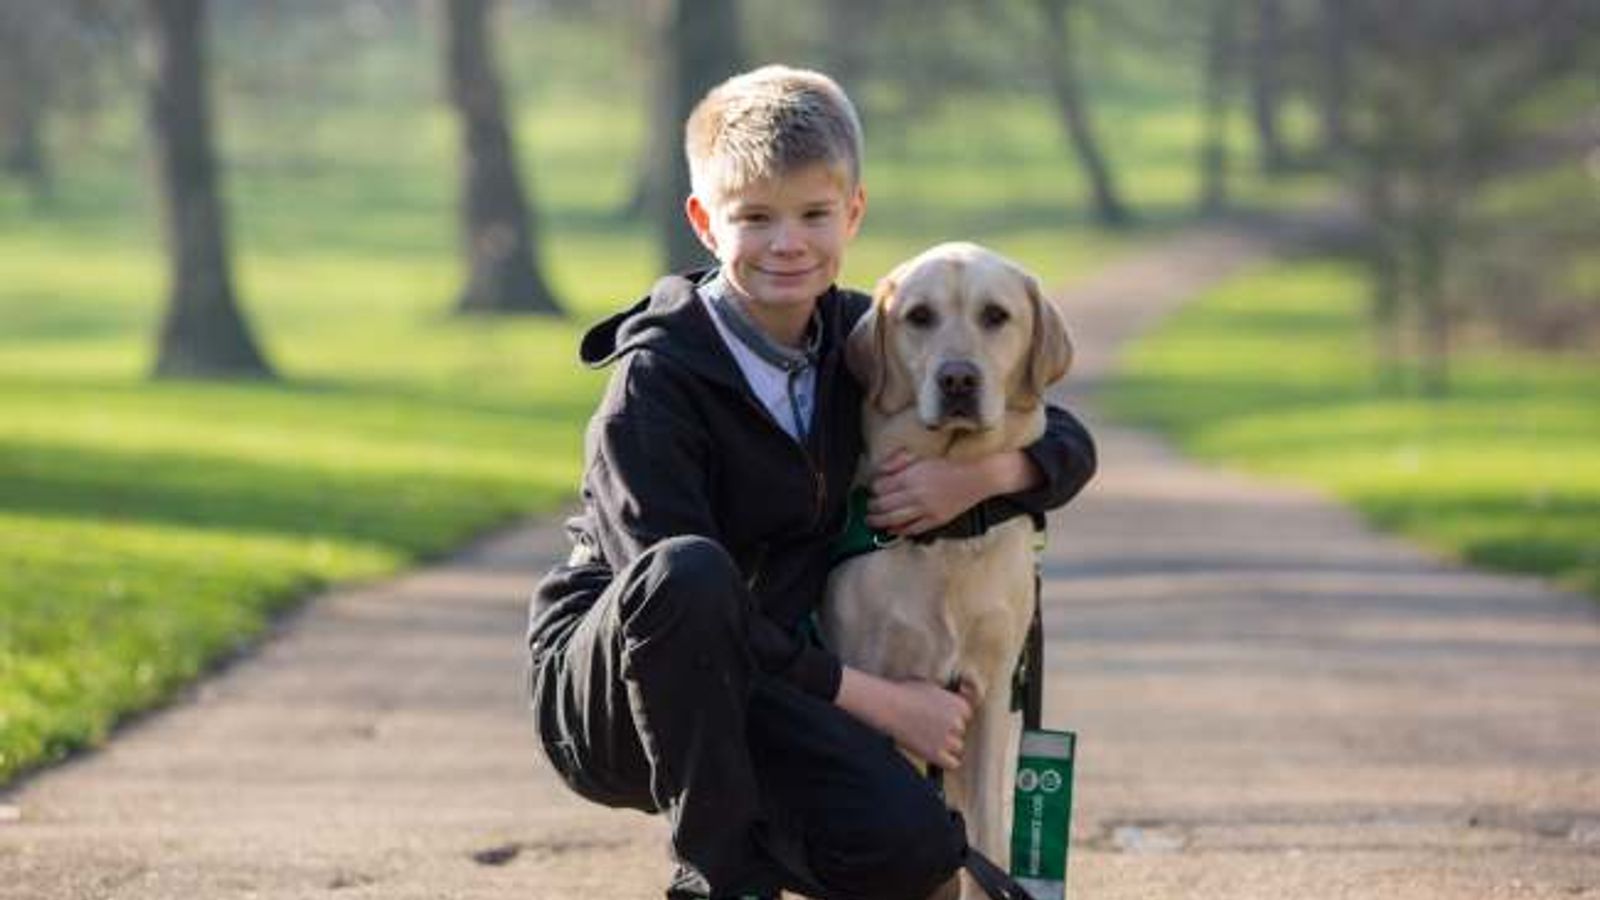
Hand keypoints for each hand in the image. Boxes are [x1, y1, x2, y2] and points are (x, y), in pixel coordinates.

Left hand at [866, 450, 986, 535]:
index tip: (871, 491)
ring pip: (894, 520)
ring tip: (871, 521)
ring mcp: (925, 510)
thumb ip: (898, 462)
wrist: (974, 479)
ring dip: (879, 522)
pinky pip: (913, 529)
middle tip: (867, 508)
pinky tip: (892, 530)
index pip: (881, 487)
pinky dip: (900, 531)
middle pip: (883, 505)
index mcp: (911, 477)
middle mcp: (916, 494)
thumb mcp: (920, 458)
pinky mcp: (935, 521)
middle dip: (871, 508)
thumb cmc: (947, 467)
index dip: (872, 490)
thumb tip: (880, 471)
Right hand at [886, 678, 976, 768]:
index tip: (940, 716)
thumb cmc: (905, 693)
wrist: (888, 706)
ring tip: (929, 739)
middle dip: (949, 730)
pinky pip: (953, 763)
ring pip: (957, 747)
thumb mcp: (933, 687)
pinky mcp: (936, 754)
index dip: (952, 716)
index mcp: (960, 704)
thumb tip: (957, 698)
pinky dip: (946, 761)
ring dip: (946, 745)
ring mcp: (947, 739)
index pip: (966, 716)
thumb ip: (948, 697)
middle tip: (930, 727)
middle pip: (961, 731)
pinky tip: (936, 754)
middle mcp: (957, 722)